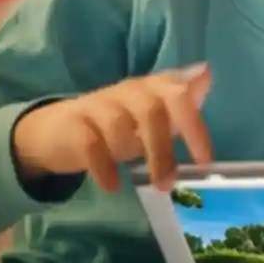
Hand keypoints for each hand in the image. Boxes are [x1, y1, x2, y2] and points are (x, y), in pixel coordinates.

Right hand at [12, 63, 213, 191]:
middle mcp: (128, 90)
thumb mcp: (152, 115)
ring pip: (119, 124)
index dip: (194, 127)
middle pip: (151, 109)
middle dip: (164, 148)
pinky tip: (112, 186)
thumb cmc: (116, 124)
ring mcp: (98, 104)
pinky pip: (89, 142)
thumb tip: (207, 76)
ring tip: (153, 185)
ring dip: (139, 157)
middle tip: (170, 183)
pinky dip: (103, 166)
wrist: (56, 130)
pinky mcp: (72, 123)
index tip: (205, 162)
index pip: (179, 95)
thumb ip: (179, 104)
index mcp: (152, 87)